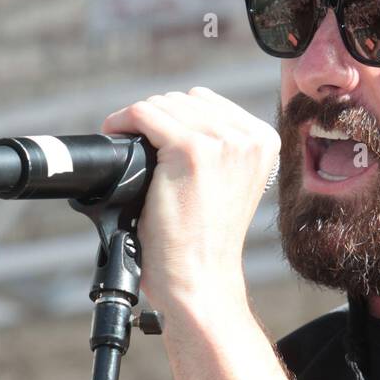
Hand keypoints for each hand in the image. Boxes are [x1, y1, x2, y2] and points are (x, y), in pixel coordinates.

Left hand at [100, 87, 280, 315]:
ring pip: (164, 104)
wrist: (200, 279)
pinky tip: (115, 135)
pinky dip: (123, 121)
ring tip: (127, 143)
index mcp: (265, 143)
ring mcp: (223, 143)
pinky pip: (145, 114)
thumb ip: (217, 148)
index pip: (208, 104)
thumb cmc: (204, 241)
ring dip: (139, 120)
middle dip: (157, 119)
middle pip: (185, 100)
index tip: (155, 137)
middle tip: (137, 145)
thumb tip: (172, 114)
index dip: (175, 116)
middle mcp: (250, 139)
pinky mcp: (191, 150)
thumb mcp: (226, 183)